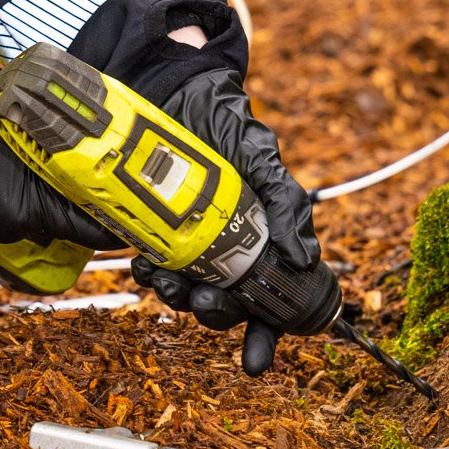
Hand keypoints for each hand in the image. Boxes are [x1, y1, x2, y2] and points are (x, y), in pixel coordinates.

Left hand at [130, 69, 320, 374]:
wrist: (167, 85)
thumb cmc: (222, 119)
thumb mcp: (259, 153)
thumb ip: (286, 200)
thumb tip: (306, 255)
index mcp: (258, 239)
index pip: (269, 300)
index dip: (265, 336)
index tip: (257, 363)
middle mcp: (223, 248)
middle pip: (225, 305)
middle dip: (214, 315)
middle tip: (204, 303)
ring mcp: (184, 241)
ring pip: (184, 292)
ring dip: (176, 297)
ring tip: (164, 279)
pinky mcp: (148, 229)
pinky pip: (151, 265)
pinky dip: (148, 271)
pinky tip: (142, 260)